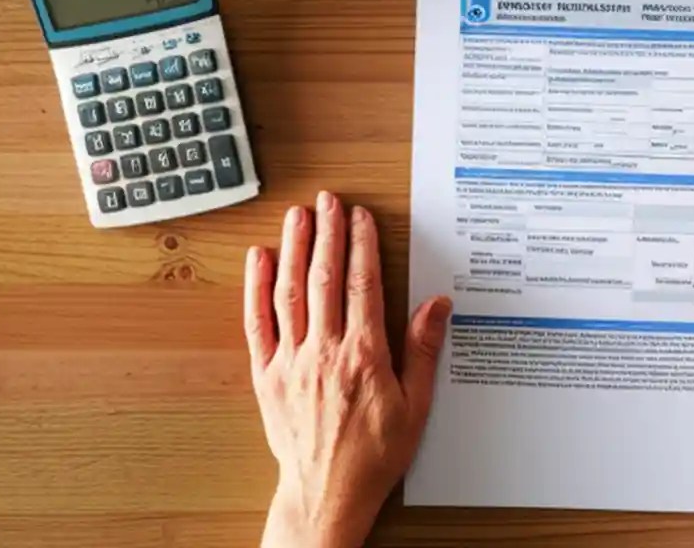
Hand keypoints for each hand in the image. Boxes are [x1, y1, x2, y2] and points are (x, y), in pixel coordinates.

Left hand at [244, 191, 450, 547]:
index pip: (363, 285)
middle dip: (328, 234)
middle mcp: (324, 352)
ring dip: (294, 249)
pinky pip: (258, 323)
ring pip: (290, 292)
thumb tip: (436, 305)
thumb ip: (422, 350)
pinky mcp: (267, 376)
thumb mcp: (416, 405)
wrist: (327, 493)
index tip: (361, 218)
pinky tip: (260, 260)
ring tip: (298, 216)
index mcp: (364, 356)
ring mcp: (291, 362)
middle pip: (326, 279)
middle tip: (329, 201)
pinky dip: (257, 288)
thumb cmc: (374, 455)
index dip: (362, 245)